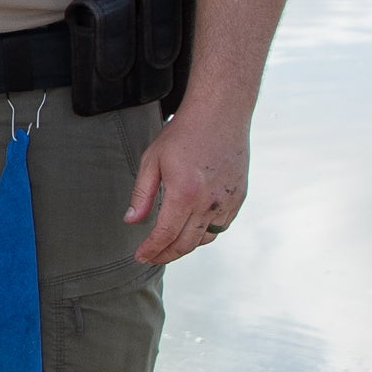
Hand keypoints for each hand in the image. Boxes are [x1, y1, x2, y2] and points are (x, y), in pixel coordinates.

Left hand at [126, 105, 249, 266]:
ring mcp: (227, 201)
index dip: (151, 250)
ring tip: (170, 244)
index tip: (141, 257)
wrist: (220, 113)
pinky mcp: (239, 196)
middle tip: (152, 257)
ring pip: (206, 238)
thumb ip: (142, 195)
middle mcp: (209, 202)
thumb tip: (132, 220)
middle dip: (166, 255)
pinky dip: (206, 232)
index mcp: (185, 194)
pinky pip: (222, 225)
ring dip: (186, 245)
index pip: (165, 235)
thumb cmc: (184, 133)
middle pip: (186, 244)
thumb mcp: (152, 161)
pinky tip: (193, 228)